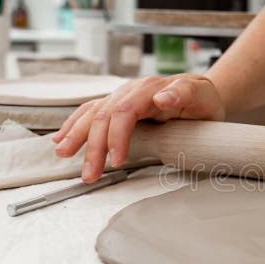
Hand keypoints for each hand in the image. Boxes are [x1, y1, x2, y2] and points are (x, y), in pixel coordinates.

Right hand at [53, 74, 225, 182]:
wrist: (202, 93)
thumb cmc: (202, 98)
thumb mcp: (200, 94)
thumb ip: (183, 93)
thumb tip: (162, 96)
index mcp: (148, 88)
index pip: (125, 112)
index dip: (117, 137)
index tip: (117, 161)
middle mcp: (130, 91)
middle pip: (104, 116)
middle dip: (94, 147)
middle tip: (90, 174)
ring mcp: (121, 97)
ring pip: (93, 115)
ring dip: (77, 136)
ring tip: (64, 154)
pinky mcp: (117, 106)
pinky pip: (90, 112)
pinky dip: (74, 125)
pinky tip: (62, 138)